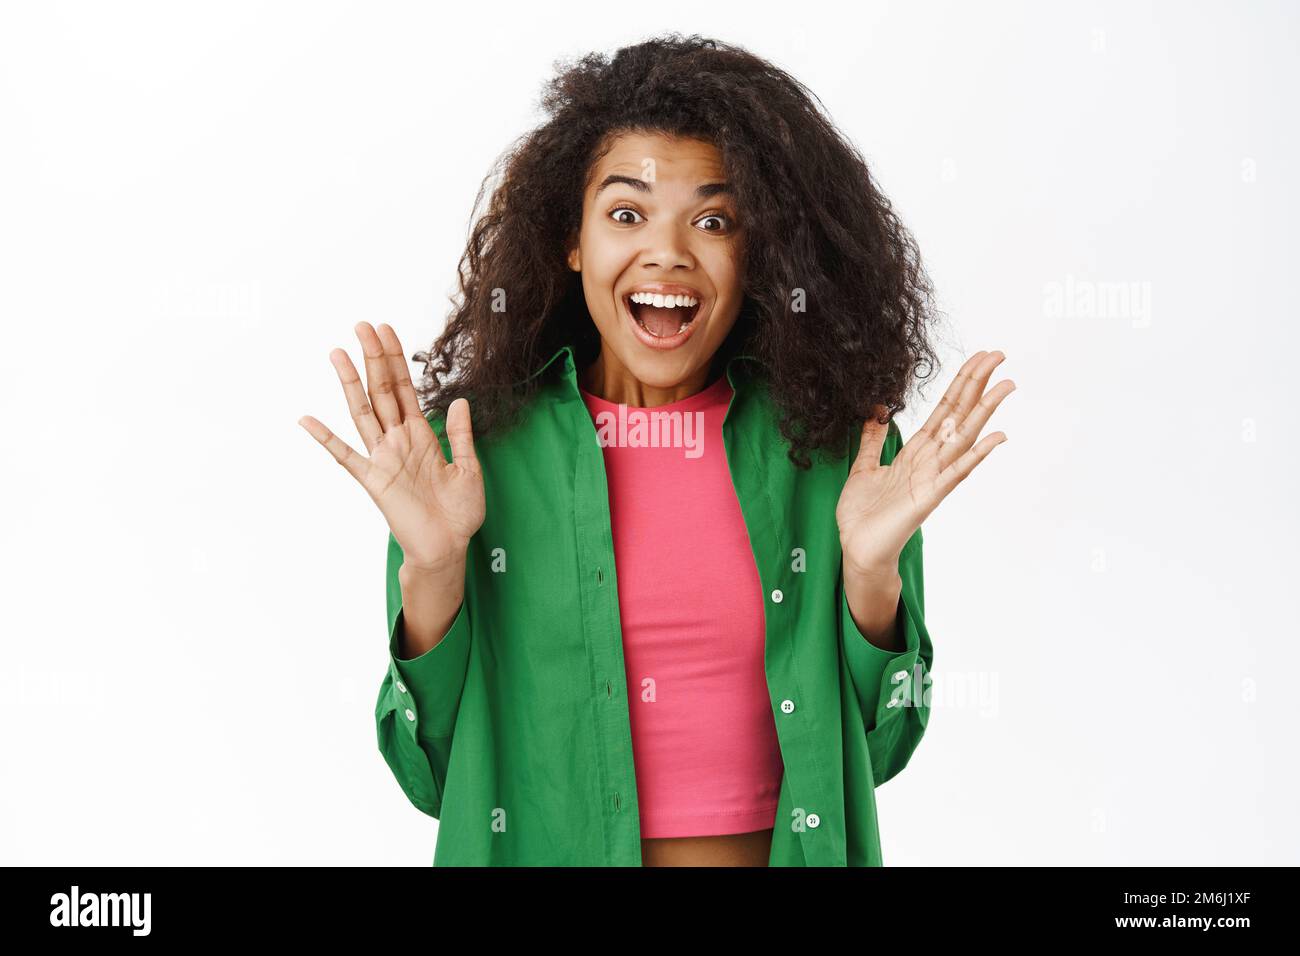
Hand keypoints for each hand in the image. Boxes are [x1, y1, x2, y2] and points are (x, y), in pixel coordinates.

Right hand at [298, 322, 485, 571]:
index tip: (386, 330)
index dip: (395, 359)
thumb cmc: (459, 513)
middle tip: (362, 325)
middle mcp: (398, 441)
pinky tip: (307, 420)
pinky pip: (346, 457)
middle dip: (374, 357)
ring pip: (363, 412)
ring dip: (351, 383)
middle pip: (382, 390)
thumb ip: (462, 434)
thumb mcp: (469, 468)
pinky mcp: (374, 481)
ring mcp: (383, 458)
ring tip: (337, 352)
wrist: (449, 548)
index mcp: (421, 435)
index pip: (404, 388)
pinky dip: (326, 439)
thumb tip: (460, 399)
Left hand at [836, 350, 1013, 576]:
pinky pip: (956, 473)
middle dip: (977, 384)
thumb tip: (877, 410)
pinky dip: (976, 454)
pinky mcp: (928, 498)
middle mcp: (930, 462)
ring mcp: (933, 479)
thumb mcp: (864, 467)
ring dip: (985, 411)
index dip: (960, 383)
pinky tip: (996, 437)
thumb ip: (873, 440)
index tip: (979, 357)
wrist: (857, 549)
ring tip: (1006, 386)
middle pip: (958, 415)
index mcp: (915, 453)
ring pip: (963, 438)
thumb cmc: (863, 515)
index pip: (943, 410)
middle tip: (999, 355)